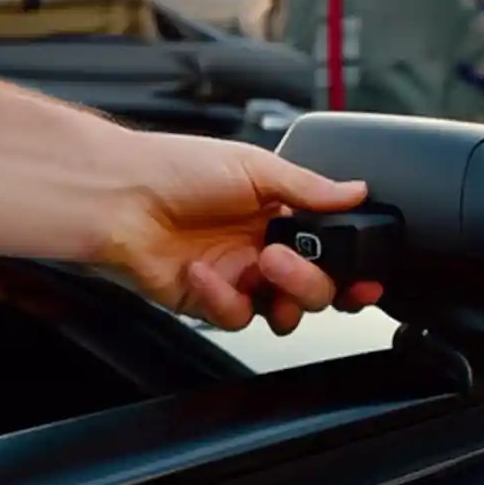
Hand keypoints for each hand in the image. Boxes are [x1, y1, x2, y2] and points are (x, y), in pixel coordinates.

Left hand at [98, 132, 382, 333]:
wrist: (117, 194)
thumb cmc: (174, 168)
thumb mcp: (255, 166)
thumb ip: (310, 187)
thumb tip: (357, 190)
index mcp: (280, 213)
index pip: (331, 251)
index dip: (353, 269)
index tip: (366, 279)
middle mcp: (262, 248)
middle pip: (316, 290)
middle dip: (313, 282)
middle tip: (286, 260)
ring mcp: (237, 277)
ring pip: (282, 312)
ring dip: (281, 296)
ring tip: (262, 268)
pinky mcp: (207, 301)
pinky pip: (235, 317)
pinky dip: (225, 299)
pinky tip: (205, 272)